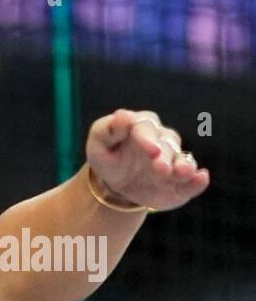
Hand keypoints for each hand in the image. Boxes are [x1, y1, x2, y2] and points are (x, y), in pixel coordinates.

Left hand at [86, 109, 209, 211]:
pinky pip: (192, 182)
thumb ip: (106, 129)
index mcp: (144, 128)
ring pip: (183, 162)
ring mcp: (174, 163)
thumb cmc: (107, 157)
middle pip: (167, 146)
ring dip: (184, 167)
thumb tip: (122, 116)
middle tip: (160, 168)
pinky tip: (201, 179)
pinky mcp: (180, 183)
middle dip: (165, 156)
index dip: (148, 139)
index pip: (146, 128)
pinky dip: (197, 181)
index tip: (150, 150)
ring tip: (183, 172)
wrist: (115, 184)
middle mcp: (164, 142)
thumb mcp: (98, 144)